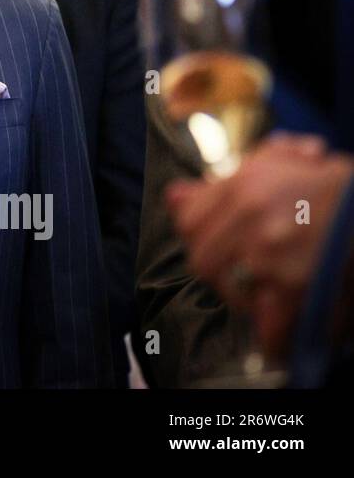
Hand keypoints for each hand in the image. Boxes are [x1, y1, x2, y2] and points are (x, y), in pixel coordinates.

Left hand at [167, 132, 353, 355]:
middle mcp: (250, 216)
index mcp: (245, 184)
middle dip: (218, 272)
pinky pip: (267, 323)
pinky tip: (276, 342)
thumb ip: (223, 183)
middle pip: (204, 258)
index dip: (197, 237)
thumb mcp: (281, 166)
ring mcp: (268, 253)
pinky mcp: (293, 286)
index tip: (211, 246)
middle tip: (239, 277)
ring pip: (229, 288)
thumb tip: (174, 197)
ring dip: (243, 298)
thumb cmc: (335, 189)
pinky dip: (271, 337)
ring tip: (263, 298)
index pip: (190, 220)